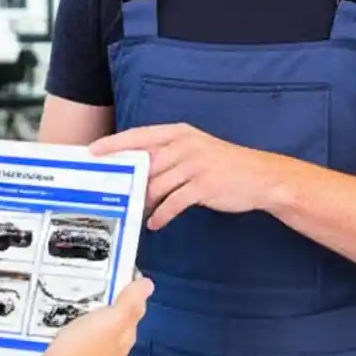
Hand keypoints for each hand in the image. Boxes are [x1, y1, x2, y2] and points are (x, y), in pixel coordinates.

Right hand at [25, 278, 153, 355]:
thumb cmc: (84, 345)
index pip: (136, 307)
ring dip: (98, 306)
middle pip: (120, 315)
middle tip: (99, 274)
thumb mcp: (112, 320)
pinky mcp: (79, 353)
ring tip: (86, 289)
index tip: (117, 267)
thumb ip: (130, 303)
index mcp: (127, 335)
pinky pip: (87, 330)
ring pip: (104, 323)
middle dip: (114, 295)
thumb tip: (149, 285)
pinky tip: (74, 313)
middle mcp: (116, 344)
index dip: (131, 287)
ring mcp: (97, 351)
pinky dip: (85, 318)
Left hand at [90, 123, 272, 229]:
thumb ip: (168, 155)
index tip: (94, 151)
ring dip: (146, 203)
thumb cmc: (223, 164)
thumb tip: (139, 170)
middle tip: (119, 196)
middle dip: (132, 183)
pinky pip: (172, 203)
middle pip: (145, 165)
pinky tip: (156, 222)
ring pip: (156, 186)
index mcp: (179, 132)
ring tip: (141, 212)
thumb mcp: (195, 149)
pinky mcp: (203, 186)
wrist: (260, 176)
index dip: (114, 143)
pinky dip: (161, 215)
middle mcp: (184, 145)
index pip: (139, 135)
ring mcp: (194, 164)